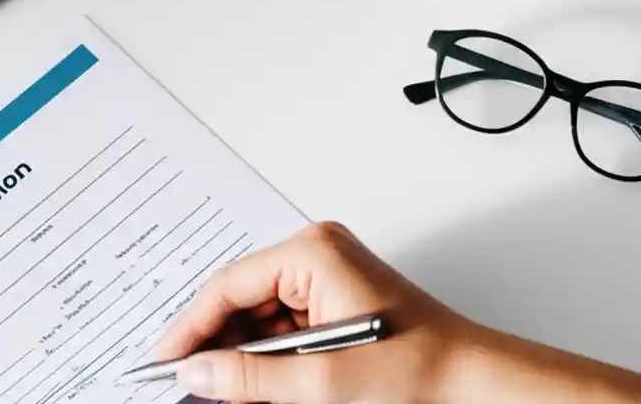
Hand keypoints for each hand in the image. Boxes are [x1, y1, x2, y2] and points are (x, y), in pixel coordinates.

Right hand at [153, 221, 472, 402]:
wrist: (475, 383)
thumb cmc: (421, 368)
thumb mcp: (322, 381)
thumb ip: (251, 377)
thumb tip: (197, 372)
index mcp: (312, 253)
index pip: (229, 286)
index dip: (191, 327)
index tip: (165, 360)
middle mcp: (316, 254)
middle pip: (241, 298)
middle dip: (215, 342)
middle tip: (187, 380)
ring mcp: (326, 275)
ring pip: (258, 315)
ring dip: (239, 352)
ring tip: (220, 386)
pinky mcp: (333, 299)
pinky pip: (282, 325)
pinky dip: (265, 354)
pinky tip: (253, 381)